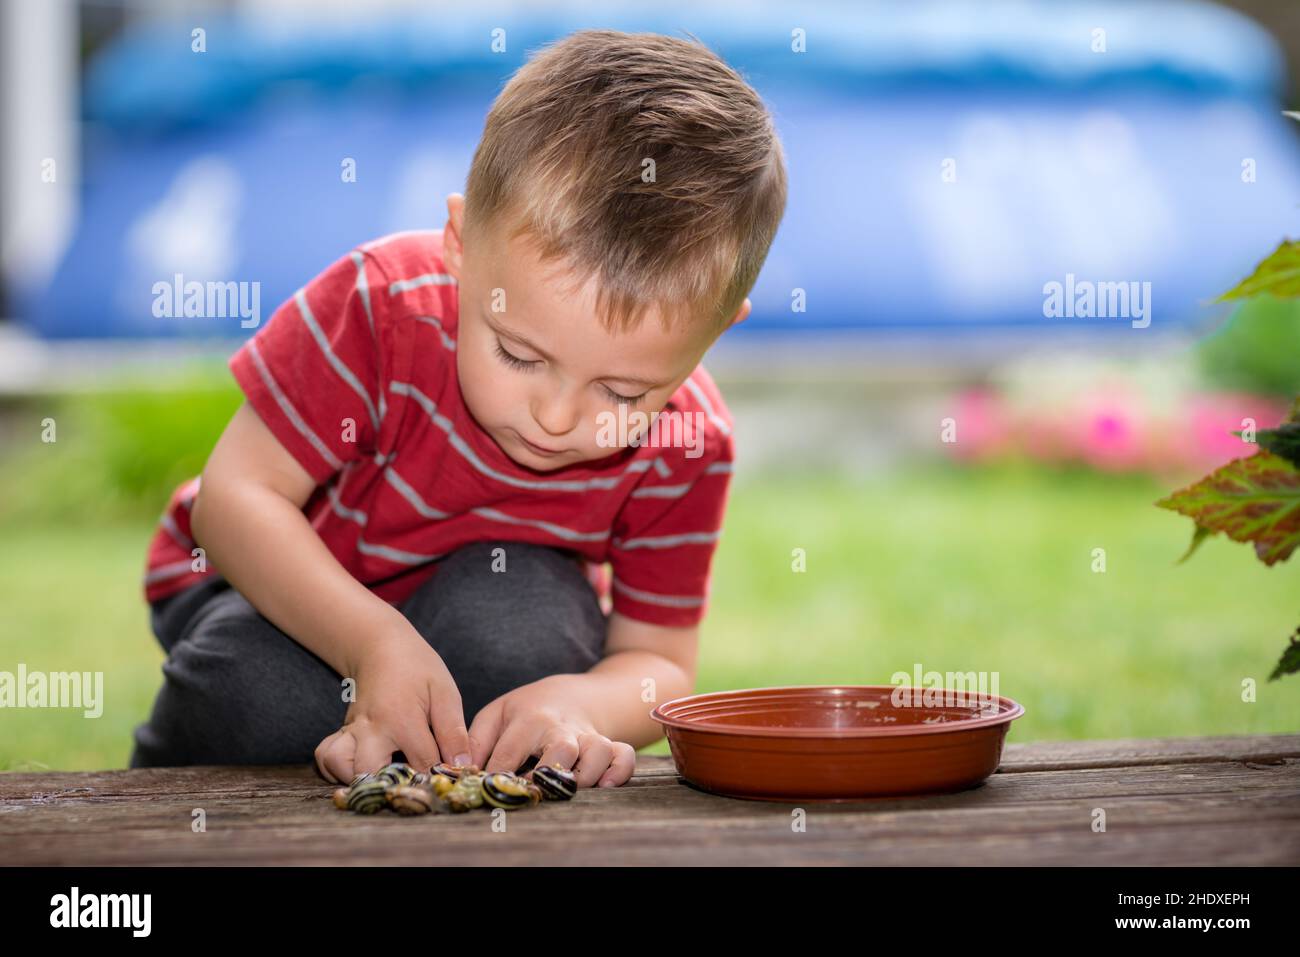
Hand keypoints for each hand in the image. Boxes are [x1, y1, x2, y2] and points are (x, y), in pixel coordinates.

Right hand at [314, 626, 471, 783]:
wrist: (381, 645)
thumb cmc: (418, 668)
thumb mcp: (445, 694)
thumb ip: (453, 733)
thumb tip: (462, 767)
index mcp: (401, 719)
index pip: (422, 764)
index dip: (439, 776)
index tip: (448, 780)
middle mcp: (371, 728)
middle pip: (369, 773)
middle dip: (390, 786)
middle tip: (410, 783)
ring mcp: (351, 731)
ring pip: (338, 766)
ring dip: (358, 779)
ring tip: (383, 778)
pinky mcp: (341, 732)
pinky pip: (325, 757)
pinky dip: (335, 769)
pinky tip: (359, 770)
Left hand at [467, 675, 635, 787]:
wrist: (572, 695)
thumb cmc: (528, 710)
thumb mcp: (497, 714)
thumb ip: (477, 740)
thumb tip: (460, 770)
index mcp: (528, 719)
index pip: (510, 752)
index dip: (498, 775)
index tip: (489, 790)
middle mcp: (561, 728)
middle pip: (560, 749)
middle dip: (548, 773)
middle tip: (535, 791)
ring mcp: (588, 736)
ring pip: (597, 751)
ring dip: (587, 774)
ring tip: (570, 788)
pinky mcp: (609, 744)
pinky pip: (624, 755)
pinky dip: (620, 770)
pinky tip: (605, 785)